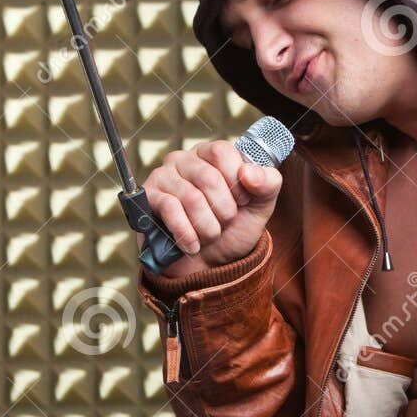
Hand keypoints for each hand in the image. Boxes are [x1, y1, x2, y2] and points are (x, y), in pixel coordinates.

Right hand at [135, 139, 282, 276]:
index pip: (222, 152)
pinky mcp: (148, 198)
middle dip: (224, 211)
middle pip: (208, 177)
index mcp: (211, 154)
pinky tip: (193, 245)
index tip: (242, 202)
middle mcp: (184, 159)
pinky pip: (170, 210)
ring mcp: (163, 177)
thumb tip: (249, 172)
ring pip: (191, 198)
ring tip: (210, 235)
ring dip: (208, 227)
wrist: (208, 264)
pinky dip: (187, 234)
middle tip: (225, 223)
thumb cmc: (232, 230)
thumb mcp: (260, 207)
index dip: (237, 182)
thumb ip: (268, 183)